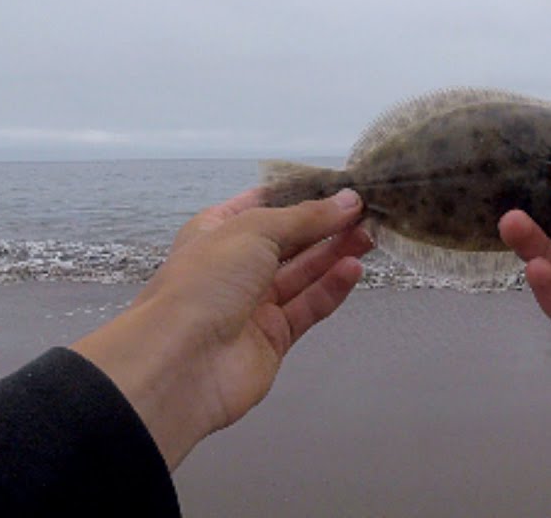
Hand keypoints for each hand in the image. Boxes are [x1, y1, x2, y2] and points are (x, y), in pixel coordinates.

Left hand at [72, 187, 370, 469]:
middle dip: (325, 225)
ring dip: (334, 253)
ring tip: (369, 236)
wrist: (180, 363)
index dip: (300, 194)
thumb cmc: (206, 281)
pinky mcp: (273, 337)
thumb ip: (306, 217)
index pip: (263, 204)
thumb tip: (349, 200)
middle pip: (289, 240)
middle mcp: (235, 265)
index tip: (340, 186)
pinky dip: (331, 288)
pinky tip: (353, 269)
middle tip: (366, 212)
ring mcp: (253, 304)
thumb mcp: (254, 231)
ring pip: (302, 273)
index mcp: (217, 231)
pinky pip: (308, 306)